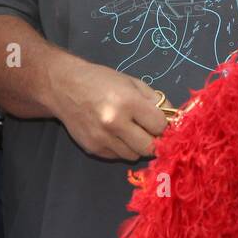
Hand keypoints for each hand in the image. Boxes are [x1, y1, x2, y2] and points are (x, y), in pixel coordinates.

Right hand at [49, 58, 168, 161]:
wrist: (63, 87)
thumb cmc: (100, 81)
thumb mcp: (131, 82)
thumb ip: (154, 100)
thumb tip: (174, 118)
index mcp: (127, 102)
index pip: (160, 126)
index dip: (164, 125)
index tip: (160, 122)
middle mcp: (114, 123)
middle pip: (150, 147)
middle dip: (154, 140)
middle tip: (149, 131)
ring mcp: (102, 138)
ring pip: (134, 155)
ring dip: (137, 146)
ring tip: (129, 130)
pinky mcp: (93, 149)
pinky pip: (118, 156)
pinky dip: (121, 148)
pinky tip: (113, 134)